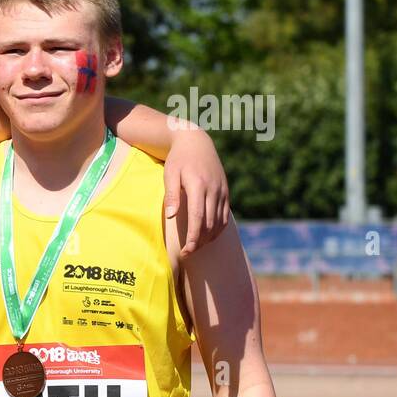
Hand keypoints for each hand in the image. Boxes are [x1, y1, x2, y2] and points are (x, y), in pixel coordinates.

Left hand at [163, 122, 229, 254]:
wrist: (197, 142)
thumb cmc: (178, 160)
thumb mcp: (170, 174)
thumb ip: (171, 195)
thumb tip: (171, 216)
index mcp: (198, 185)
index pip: (198, 217)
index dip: (193, 237)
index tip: (185, 251)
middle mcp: (214, 189)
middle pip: (209, 223)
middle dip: (199, 242)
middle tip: (187, 254)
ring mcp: (222, 191)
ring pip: (219, 222)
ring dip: (208, 238)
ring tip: (195, 247)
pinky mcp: (226, 192)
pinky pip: (225, 216)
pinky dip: (218, 229)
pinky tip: (207, 237)